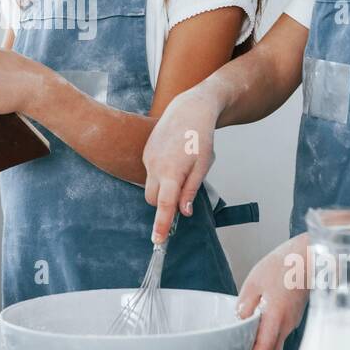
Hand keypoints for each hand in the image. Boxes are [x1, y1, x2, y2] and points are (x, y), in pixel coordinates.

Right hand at [142, 84, 223, 241]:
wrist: (189, 109)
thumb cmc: (200, 138)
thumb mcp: (203, 166)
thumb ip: (191, 191)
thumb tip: (184, 212)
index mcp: (172, 172)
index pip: (165, 205)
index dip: (162, 224)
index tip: (158, 240)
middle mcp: (155, 166)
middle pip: (154, 199)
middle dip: (164, 204)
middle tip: (183, 193)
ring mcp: (148, 159)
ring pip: (151, 186)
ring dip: (163, 189)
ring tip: (181, 170)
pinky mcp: (146, 152)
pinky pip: (150, 173)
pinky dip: (160, 175)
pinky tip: (174, 159)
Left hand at [236, 234, 309, 349]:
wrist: (310, 257)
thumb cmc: (284, 265)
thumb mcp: (255, 282)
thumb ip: (245, 304)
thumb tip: (238, 321)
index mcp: (275, 315)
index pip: (263, 349)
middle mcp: (286, 323)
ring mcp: (292, 320)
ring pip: (275, 343)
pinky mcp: (294, 315)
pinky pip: (280, 333)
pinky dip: (269, 340)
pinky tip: (259, 338)